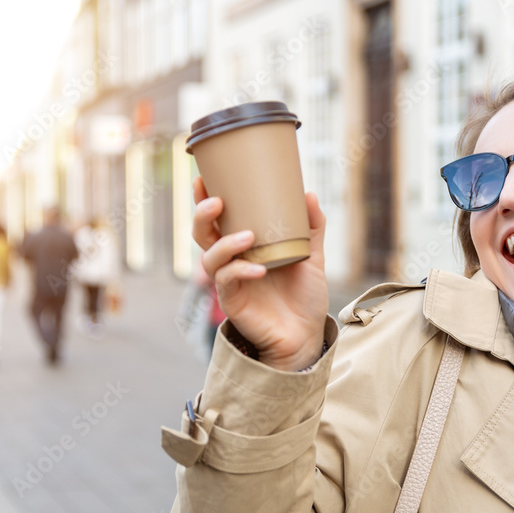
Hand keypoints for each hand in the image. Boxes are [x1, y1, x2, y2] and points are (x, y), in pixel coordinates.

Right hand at [192, 177, 328, 371]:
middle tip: (217, 200)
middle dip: (202, 215)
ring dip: (225, 243)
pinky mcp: (233, 302)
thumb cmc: (303, 297)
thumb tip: (309, 194)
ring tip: (248, 236)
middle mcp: (231, 262)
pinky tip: (258, 269)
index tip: (205, 178)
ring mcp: (229, 283)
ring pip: (210, 258)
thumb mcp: (312, 256)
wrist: (307, 335)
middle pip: (201, 235)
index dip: (204, 199)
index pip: (217, 219)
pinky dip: (241, 272)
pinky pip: (228, 283)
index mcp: (243, 247)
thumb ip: (311, 227)